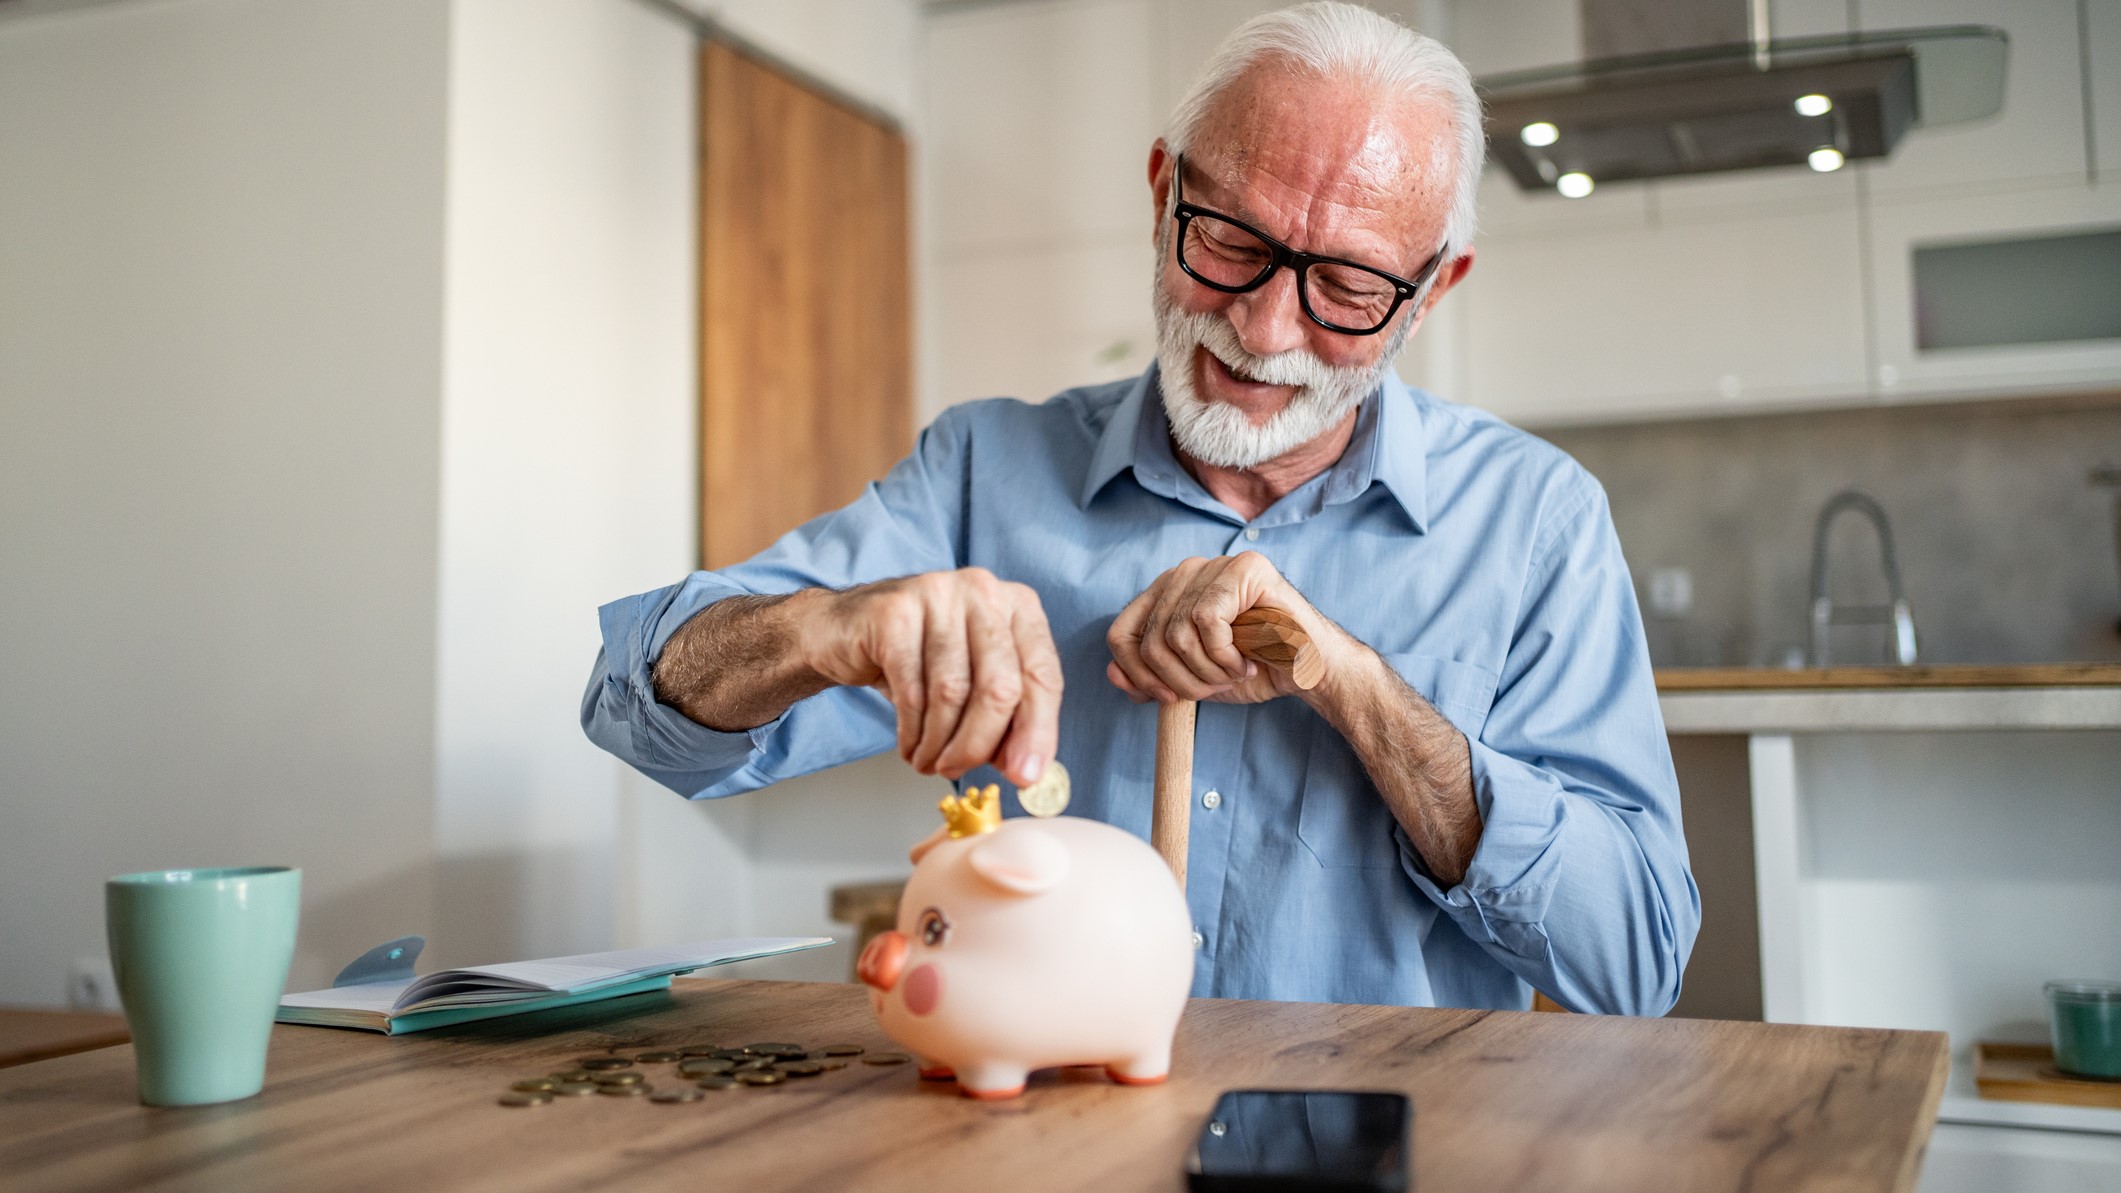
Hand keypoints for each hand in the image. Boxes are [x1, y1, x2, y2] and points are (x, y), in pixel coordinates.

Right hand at [797, 569, 1060, 784]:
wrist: (844, 630)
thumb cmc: (920, 658)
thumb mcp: (974, 682)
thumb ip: (1007, 719)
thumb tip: (1025, 769)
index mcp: (1018, 606)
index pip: (1043, 676)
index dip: (1038, 733)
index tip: (1024, 776)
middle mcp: (985, 592)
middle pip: (1000, 687)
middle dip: (980, 744)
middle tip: (959, 771)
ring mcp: (939, 594)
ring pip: (952, 692)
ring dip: (940, 744)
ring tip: (929, 761)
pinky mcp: (895, 612)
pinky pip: (911, 690)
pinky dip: (912, 732)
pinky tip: (910, 745)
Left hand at [1105, 551, 1347, 704]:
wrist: (1307, 672)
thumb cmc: (1253, 669)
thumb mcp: (1191, 681)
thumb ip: (1150, 679)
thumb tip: (1112, 674)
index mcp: (1166, 595)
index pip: (1120, 633)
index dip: (1137, 674)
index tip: (1168, 697)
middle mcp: (1184, 573)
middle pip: (1148, 640)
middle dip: (1182, 679)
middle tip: (1217, 684)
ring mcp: (1214, 565)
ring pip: (1176, 632)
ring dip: (1208, 670)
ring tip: (1235, 671)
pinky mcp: (1243, 568)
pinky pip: (1207, 620)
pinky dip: (1226, 654)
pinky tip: (1248, 659)